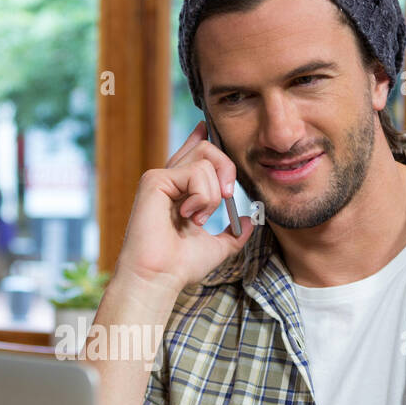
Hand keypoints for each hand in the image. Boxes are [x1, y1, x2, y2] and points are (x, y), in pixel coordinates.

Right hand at [115, 121, 255, 297]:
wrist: (160, 278)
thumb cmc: (179, 267)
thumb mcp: (217, 248)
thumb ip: (234, 233)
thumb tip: (250, 220)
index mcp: (179, 191)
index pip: (192, 154)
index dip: (202, 138)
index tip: (207, 127)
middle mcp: (168, 180)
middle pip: (207, 148)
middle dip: (227, 169)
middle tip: (228, 198)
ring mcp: (160, 178)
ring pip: (206, 160)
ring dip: (213, 195)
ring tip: (196, 219)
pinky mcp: (155, 180)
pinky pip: (196, 173)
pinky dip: (202, 197)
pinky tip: (187, 216)